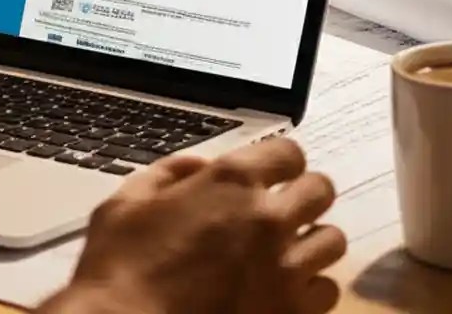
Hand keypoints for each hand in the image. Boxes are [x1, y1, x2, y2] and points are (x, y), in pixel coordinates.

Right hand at [38, 138, 344, 313]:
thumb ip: (168, 174)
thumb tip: (199, 166)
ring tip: (285, 252)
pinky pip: (327, 290)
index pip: (288, 153)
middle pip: (321, 190)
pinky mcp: (293, 312)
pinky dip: (310, 288)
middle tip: (279, 211)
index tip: (268, 176)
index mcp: (230, 182)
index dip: (278, 162)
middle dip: (302, 195)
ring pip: (332, 240)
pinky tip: (283, 290)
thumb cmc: (119, 269)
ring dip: (310, 241)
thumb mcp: (126, 204)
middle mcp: (268, 219)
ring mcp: (286, 269)